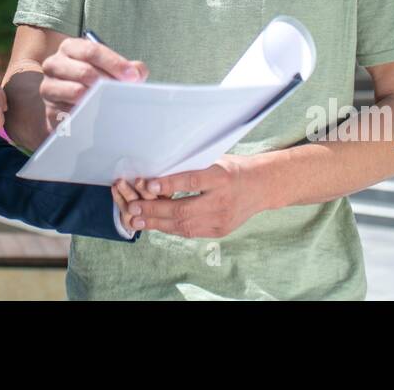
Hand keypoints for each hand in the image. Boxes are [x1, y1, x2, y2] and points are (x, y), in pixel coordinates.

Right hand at [40, 37, 148, 133]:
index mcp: (70, 48)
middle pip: (84, 71)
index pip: (92, 51)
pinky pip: (71, 113)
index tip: (132, 76)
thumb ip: (129, 67)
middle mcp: (55, 64)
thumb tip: (138, 73)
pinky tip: (98, 116)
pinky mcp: (50, 110)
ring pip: (76, 92)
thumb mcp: (110, 68)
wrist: (70, 103)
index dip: (114, 63)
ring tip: (112, 103)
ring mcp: (49, 87)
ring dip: (98, 99)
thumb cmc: (94, 81)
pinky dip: (87, 115)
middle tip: (124, 92)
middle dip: (108, 83)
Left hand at [117, 156, 259, 238]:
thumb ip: (191, 166)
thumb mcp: (215, 159)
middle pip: (183, 209)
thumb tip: (158, 171)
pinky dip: (170, 228)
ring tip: (136, 220)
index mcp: (221, 177)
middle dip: (154, 210)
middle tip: (132, 209)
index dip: (168, 184)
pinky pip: (190, 232)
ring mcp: (222, 219)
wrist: (261, 186)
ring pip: (184, 225)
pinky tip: (155, 224)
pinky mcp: (220, 231)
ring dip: (157, 223)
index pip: (191, 181)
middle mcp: (222, 200)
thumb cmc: (232, 168)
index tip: (147, 185)